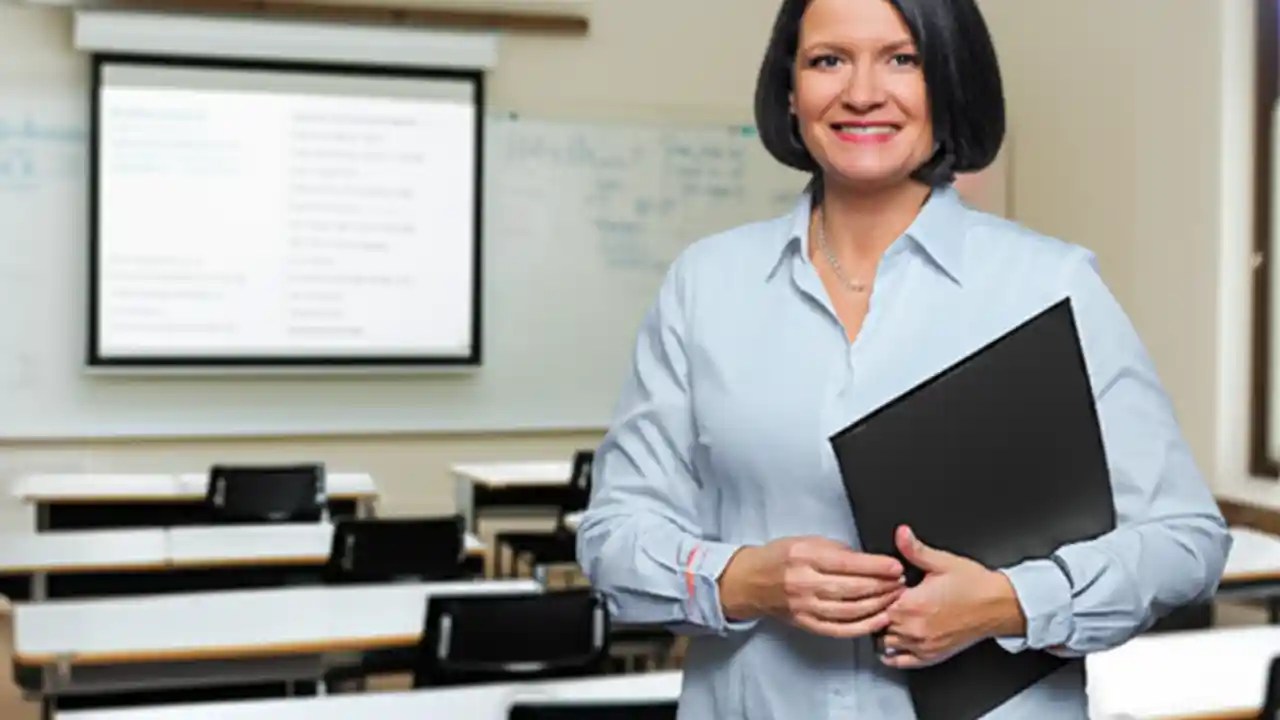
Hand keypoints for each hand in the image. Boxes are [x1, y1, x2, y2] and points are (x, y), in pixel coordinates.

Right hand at [718, 536, 905, 638]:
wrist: (750, 581)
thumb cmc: (780, 557)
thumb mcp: (806, 541)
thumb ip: (837, 550)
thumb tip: (869, 561)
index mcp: (804, 556)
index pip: (848, 563)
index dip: (876, 566)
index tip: (896, 566)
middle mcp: (804, 583)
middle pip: (853, 588)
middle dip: (882, 586)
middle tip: (901, 583)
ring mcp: (805, 607)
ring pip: (850, 610)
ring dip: (878, 606)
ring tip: (895, 599)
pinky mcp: (807, 623)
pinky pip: (840, 629)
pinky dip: (863, 626)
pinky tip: (879, 619)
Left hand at [880, 525, 1025, 668]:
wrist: (1000, 606)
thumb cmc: (975, 585)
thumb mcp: (943, 562)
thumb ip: (916, 550)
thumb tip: (901, 534)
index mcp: (913, 604)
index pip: (876, 600)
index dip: (877, 590)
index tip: (884, 584)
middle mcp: (914, 628)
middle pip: (878, 621)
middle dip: (880, 608)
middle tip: (888, 598)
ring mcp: (922, 645)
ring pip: (885, 641)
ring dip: (884, 629)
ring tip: (891, 616)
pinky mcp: (931, 656)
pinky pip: (901, 661)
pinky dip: (891, 654)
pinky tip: (890, 644)